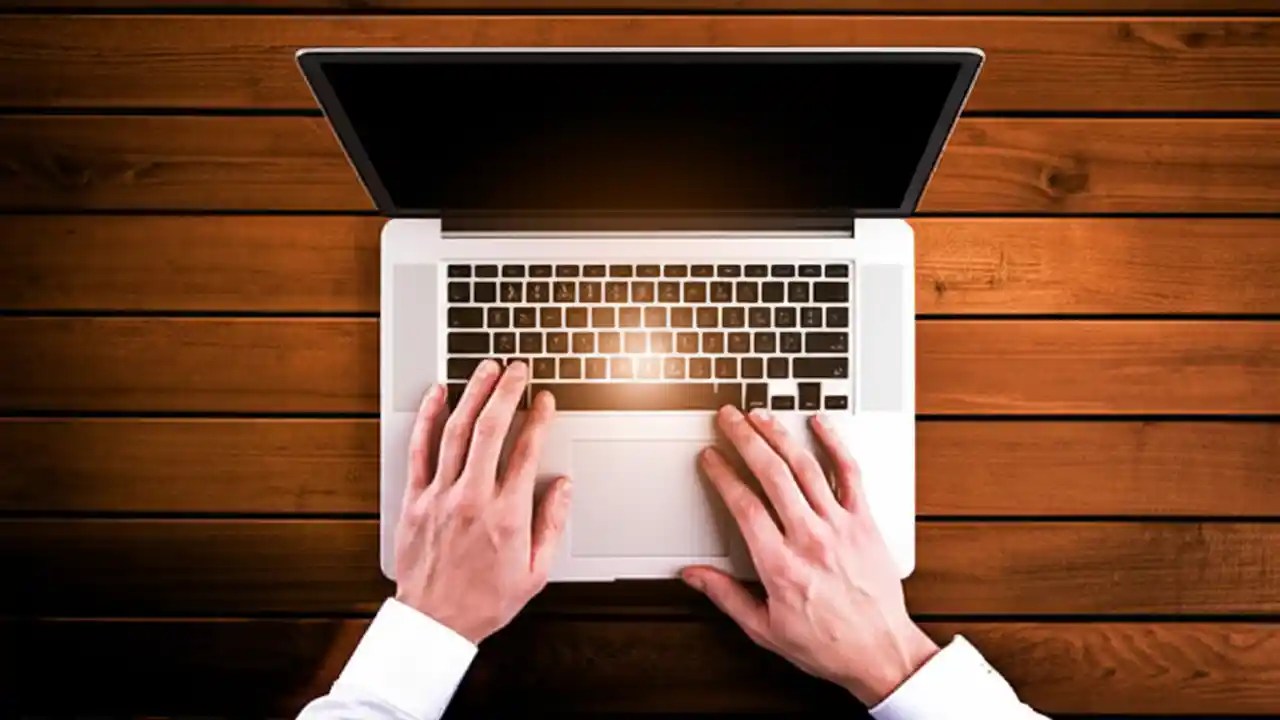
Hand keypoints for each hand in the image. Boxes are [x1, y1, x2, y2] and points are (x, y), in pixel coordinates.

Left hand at [394, 360, 570, 643]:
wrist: (434, 623)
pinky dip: (429, 418)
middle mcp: (472, 499)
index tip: (545, 400)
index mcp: (507, 516)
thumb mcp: (536, 572)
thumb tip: (564, 486)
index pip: (527, 451)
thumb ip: (552, 524)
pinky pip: (420, 449)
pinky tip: (438, 394)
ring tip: (486, 370)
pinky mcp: (414, 500)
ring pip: (456, 431)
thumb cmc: (484, 601)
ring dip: (473, 394)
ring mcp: (440, 496)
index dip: (539, 418)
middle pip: (490, 430)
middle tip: (518, 369)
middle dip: (507, 392)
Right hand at [683, 406, 936, 705]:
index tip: (710, 458)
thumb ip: (725, 596)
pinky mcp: (865, 522)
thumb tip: (693, 575)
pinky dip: (835, 443)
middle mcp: (810, 538)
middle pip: (771, 474)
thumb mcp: (765, 629)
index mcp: (780, 565)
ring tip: (760, 415)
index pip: (743, 505)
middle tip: (728, 419)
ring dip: (780, 435)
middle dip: (745, 439)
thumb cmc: (827, 645)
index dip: (722, 475)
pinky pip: (850, 473)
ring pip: (806, 467)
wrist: (881, 653)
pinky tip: (820, 423)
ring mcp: (840, 526)